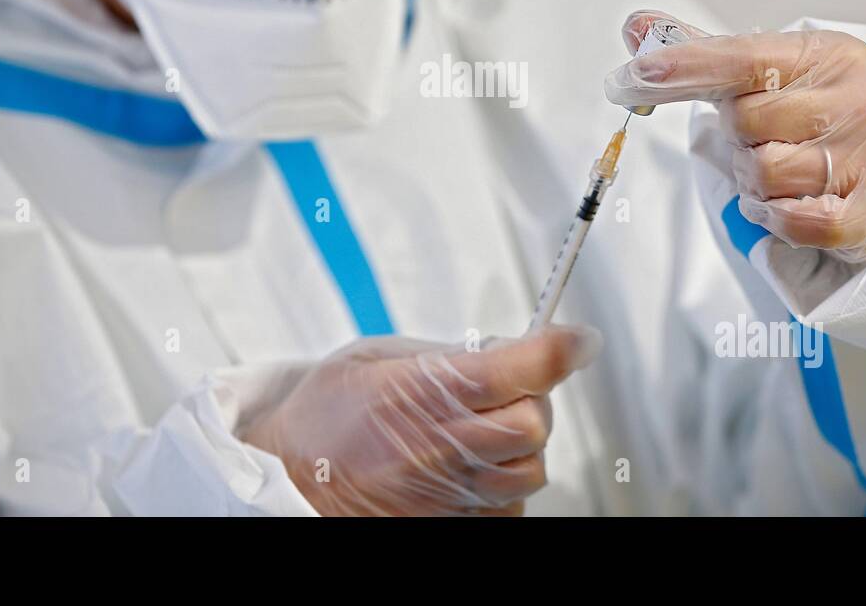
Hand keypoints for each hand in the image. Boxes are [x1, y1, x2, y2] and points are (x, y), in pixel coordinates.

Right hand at [242, 325, 601, 515]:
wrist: (287, 476)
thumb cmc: (325, 413)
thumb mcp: (380, 357)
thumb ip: (450, 355)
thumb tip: (509, 350)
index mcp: (421, 393)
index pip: (517, 369)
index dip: (558, 349)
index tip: (578, 339)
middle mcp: (438, 448)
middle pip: (535, 424)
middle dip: (536, 396)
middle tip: (516, 383)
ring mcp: (445, 494)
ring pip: (530, 470)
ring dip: (522, 444)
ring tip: (488, 428)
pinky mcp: (447, 525)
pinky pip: (509, 508)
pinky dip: (505, 485)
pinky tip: (474, 466)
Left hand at [604, 11, 865, 261]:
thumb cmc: (820, 111)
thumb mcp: (774, 70)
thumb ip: (704, 54)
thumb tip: (637, 27)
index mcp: (826, 55)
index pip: (743, 57)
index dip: (686, 66)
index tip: (637, 74)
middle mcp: (854, 101)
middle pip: (744, 121)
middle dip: (738, 136)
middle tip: (763, 136)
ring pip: (762, 173)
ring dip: (752, 179)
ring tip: (779, 167)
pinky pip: (790, 220)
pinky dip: (773, 216)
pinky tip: (787, 201)